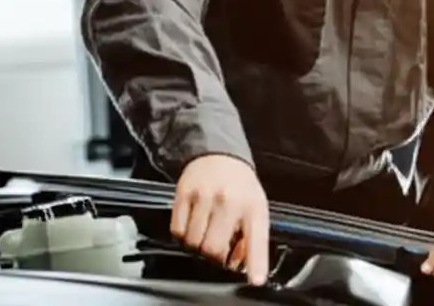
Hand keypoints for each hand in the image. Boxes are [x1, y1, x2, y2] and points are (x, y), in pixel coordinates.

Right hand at [171, 154, 270, 285]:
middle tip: (218, 249)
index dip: (256, 263)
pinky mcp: (184, 193)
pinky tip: (192, 224)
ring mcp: (204, 197)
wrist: (220, 154)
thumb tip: (237, 264)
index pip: (256, 239)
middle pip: (214, 249)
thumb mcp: (255, 208)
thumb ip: (251, 238)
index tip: (255, 279)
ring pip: (193, 242)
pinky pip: (177, 230)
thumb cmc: (240, 186)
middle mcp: (229, 201)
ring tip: (205, 233)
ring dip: (197, 246)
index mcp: (252, 208)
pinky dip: (183, 235)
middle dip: (214, 257)